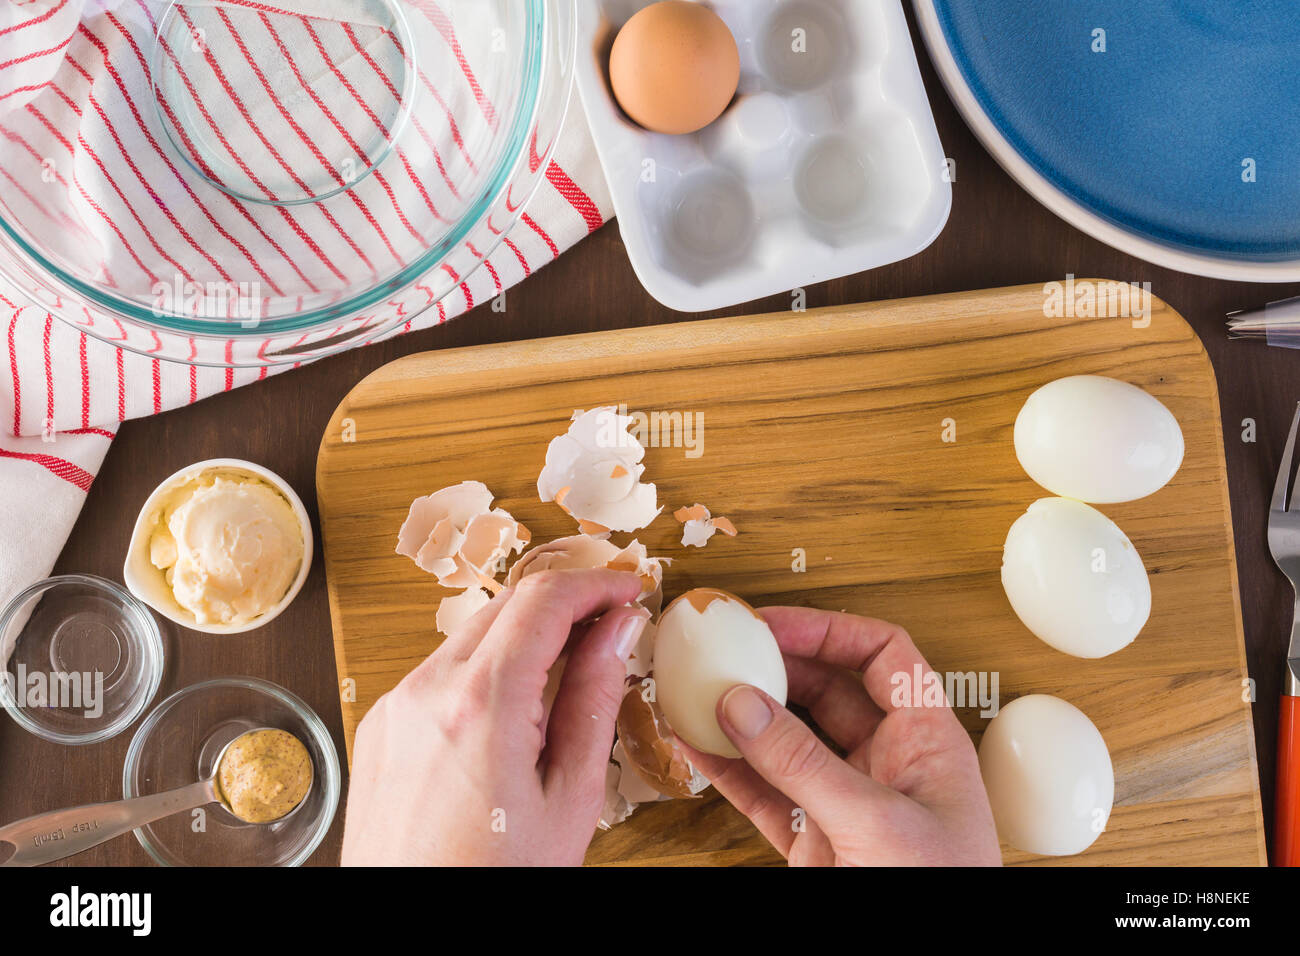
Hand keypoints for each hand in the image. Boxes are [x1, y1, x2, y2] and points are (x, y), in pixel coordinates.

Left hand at [341, 568, 648, 865]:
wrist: (410, 932)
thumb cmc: (494, 880)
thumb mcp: (570, 795)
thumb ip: (594, 699)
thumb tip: (618, 631)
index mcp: (480, 704)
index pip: (544, 599)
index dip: (595, 584)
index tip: (627, 591)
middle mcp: (426, 692)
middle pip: (505, 606)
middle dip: (564, 605)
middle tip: (611, 627)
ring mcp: (395, 707)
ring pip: (472, 636)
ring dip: (524, 638)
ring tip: (568, 675)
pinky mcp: (380, 728)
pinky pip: (440, 673)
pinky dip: (485, 671)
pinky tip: (515, 710)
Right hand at [684, 607, 1001, 865]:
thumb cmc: (943, 896)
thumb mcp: (877, 823)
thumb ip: (805, 762)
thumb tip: (745, 704)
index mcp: (926, 742)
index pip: (882, 655)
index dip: (828, 629)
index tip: (771, 624)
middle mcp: (886, 765)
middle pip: (825, 690)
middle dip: (774, 667)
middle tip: (723, 651)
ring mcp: (846, 803)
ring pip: (786, 741)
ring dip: (742, 717)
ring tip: (695, 691)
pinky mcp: (815, 843)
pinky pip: (764, 793)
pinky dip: (729, 770)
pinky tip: (695, 748)